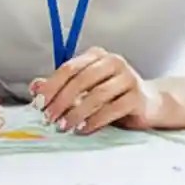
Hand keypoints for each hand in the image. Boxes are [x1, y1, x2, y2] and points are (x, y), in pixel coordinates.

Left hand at [31, 47, 161, 134]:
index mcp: (97, 55)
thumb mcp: (85, 89)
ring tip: (64, 126)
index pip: (69, 67)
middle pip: (81, 80)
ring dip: (77, 113)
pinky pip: (112, 109)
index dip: (52, 86)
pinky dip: (94, 121)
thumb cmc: (112, 95)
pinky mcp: (137, 96)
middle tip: (49, 118)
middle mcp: (114, 61)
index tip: (40, 104)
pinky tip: (83, 129)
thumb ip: (60, 86)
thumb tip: (35, 87)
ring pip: (97, 95)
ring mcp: (128, 77)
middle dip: (62, 100)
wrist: (149, 104)